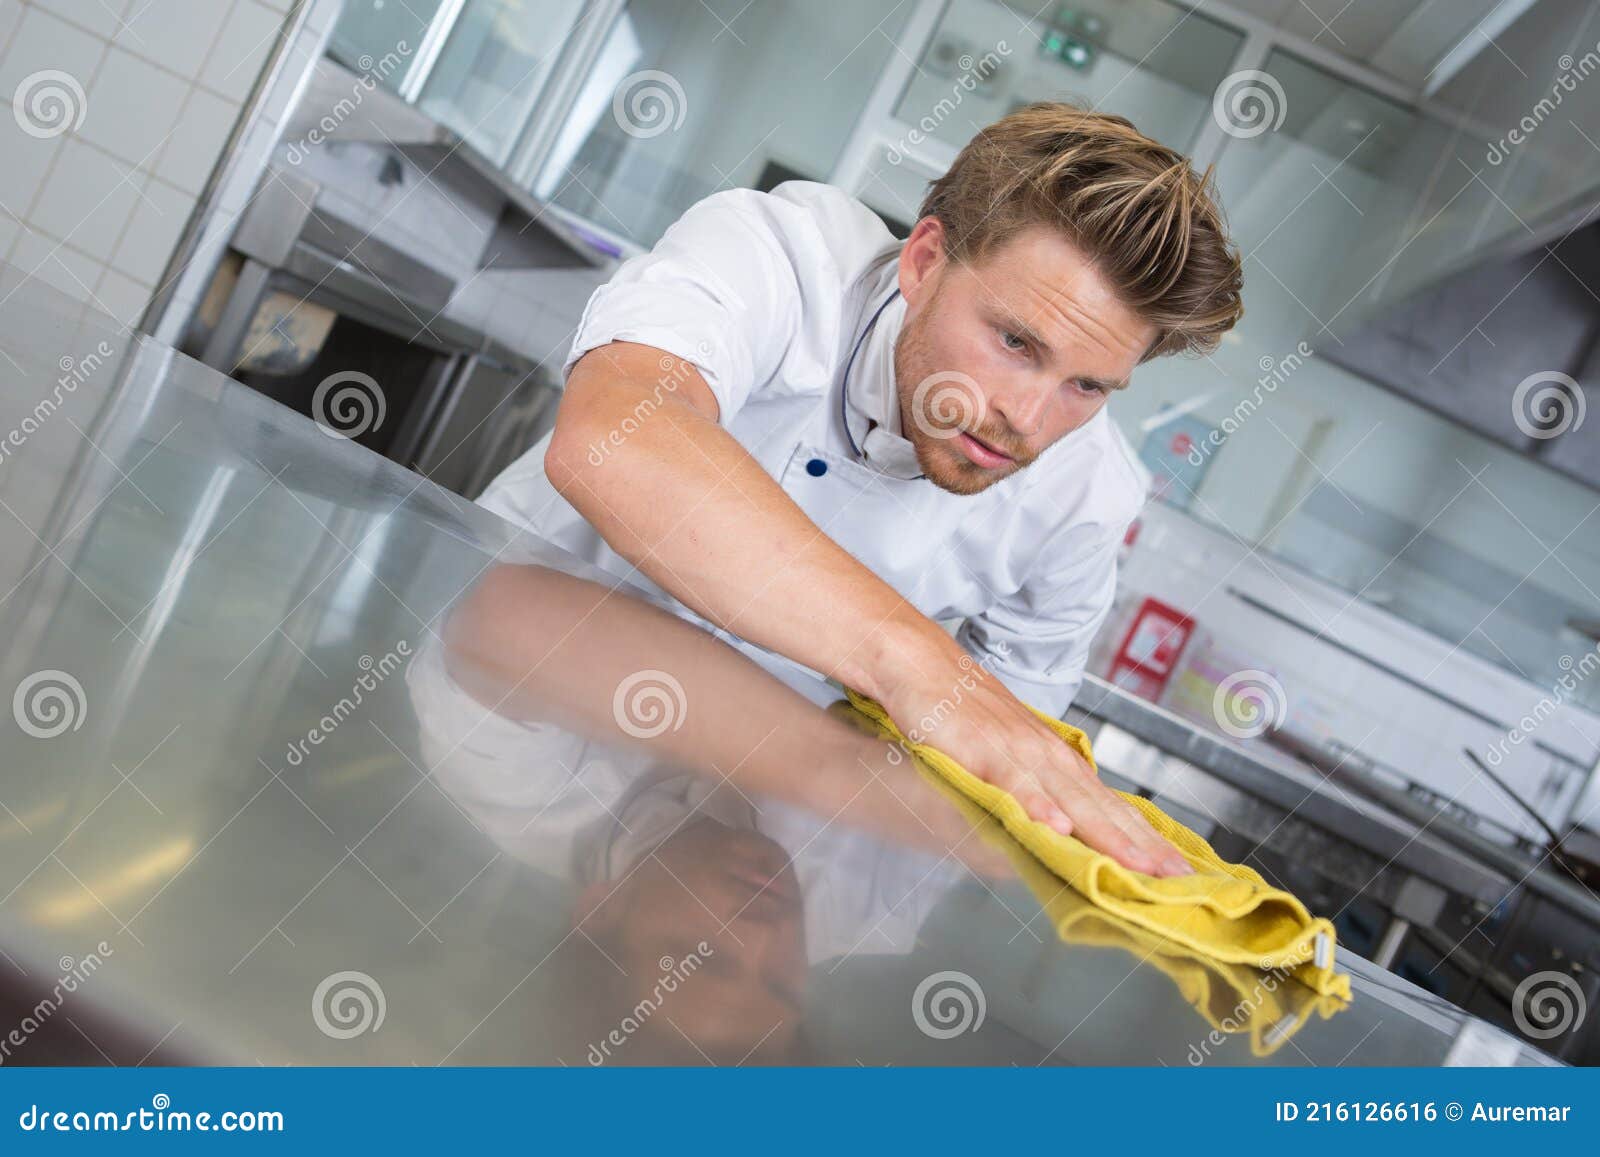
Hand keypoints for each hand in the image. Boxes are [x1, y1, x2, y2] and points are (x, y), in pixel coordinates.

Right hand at [868, 635, 1193, 877]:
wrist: (921, 662)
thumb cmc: (962, 709)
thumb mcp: (1005, 754)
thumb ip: (1034, 790)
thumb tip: (1059, 832)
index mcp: (1055, 759)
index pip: (1109, 804)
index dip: (1143, 837)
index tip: (1179, 868)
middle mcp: (1046, 755)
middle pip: (1101, 806)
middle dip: (1140, 844)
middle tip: (1177, 876)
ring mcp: (1017, 750)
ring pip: (1068, 797)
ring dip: (1104, 831)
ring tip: (1136, 863)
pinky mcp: (981, 747)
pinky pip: (1012, 781)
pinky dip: (1036, 803)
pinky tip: (1055, 826)